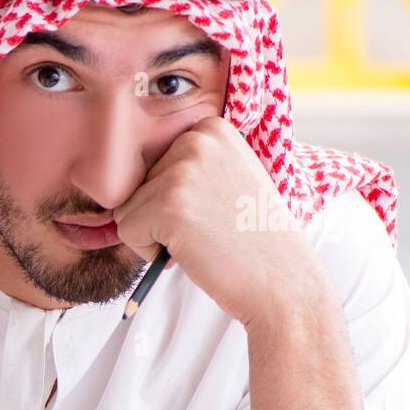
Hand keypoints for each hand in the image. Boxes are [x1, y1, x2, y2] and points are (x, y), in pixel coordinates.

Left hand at [111, 116, 318, 329]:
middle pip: (137, 186)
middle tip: (209, 230)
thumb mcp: (226, 180)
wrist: (283, 282)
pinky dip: (149, 252)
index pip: (153, 166)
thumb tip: (128, 170)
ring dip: (155, 236)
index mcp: (211, 128)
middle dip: (161, 218)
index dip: (173, 201)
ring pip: (128, 210)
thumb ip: (187, 167)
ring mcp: (182, 170)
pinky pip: (126, 231)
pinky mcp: (168, 204)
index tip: (213, 210)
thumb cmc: (252, 239)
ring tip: (202, 240)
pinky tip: (191, 251)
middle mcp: (196, 140)